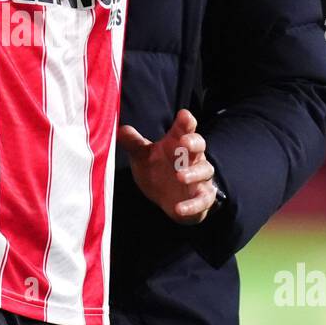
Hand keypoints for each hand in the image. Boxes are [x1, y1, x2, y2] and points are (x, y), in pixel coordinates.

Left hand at [116, 109, 218, 224]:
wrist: (167, 199)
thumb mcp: (142, 156)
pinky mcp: (202, 196)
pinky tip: (179, 209)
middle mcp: (192, 157)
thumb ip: (133, 144)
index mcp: (177, 143)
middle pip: (199, 145)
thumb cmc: (157, 170)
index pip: (184, 128)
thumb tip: (120, 129)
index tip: (184, 115)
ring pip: (205, 170)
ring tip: (180, 176)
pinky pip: (203, 199)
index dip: (186, 121)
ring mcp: (200, 177)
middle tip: (185, 142)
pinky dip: (192, 204)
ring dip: (194, 173)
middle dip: (194, 142)